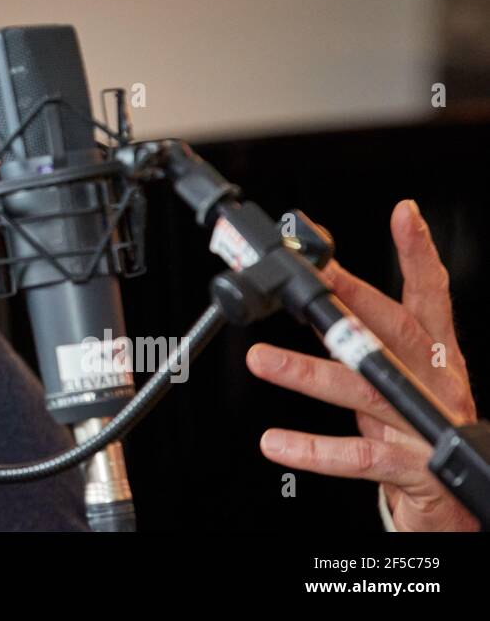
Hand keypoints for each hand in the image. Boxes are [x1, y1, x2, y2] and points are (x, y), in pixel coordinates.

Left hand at [245, 199, 479, 530]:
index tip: (405, 212)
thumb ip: (363, 341)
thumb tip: (315, 300)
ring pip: (364, 390)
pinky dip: (313, 449)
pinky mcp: (412, 470)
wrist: (454, 502)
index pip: (430, 295)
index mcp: (436, 355)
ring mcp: (425, 426)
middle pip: (394, 334)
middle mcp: (435, 384)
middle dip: (350, 304)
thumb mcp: (393, 377)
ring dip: (307, 373)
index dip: (418, 253)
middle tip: (305, 286)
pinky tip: (273, 442)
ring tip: (260, 361)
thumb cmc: (414, 428)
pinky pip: (358, 457)